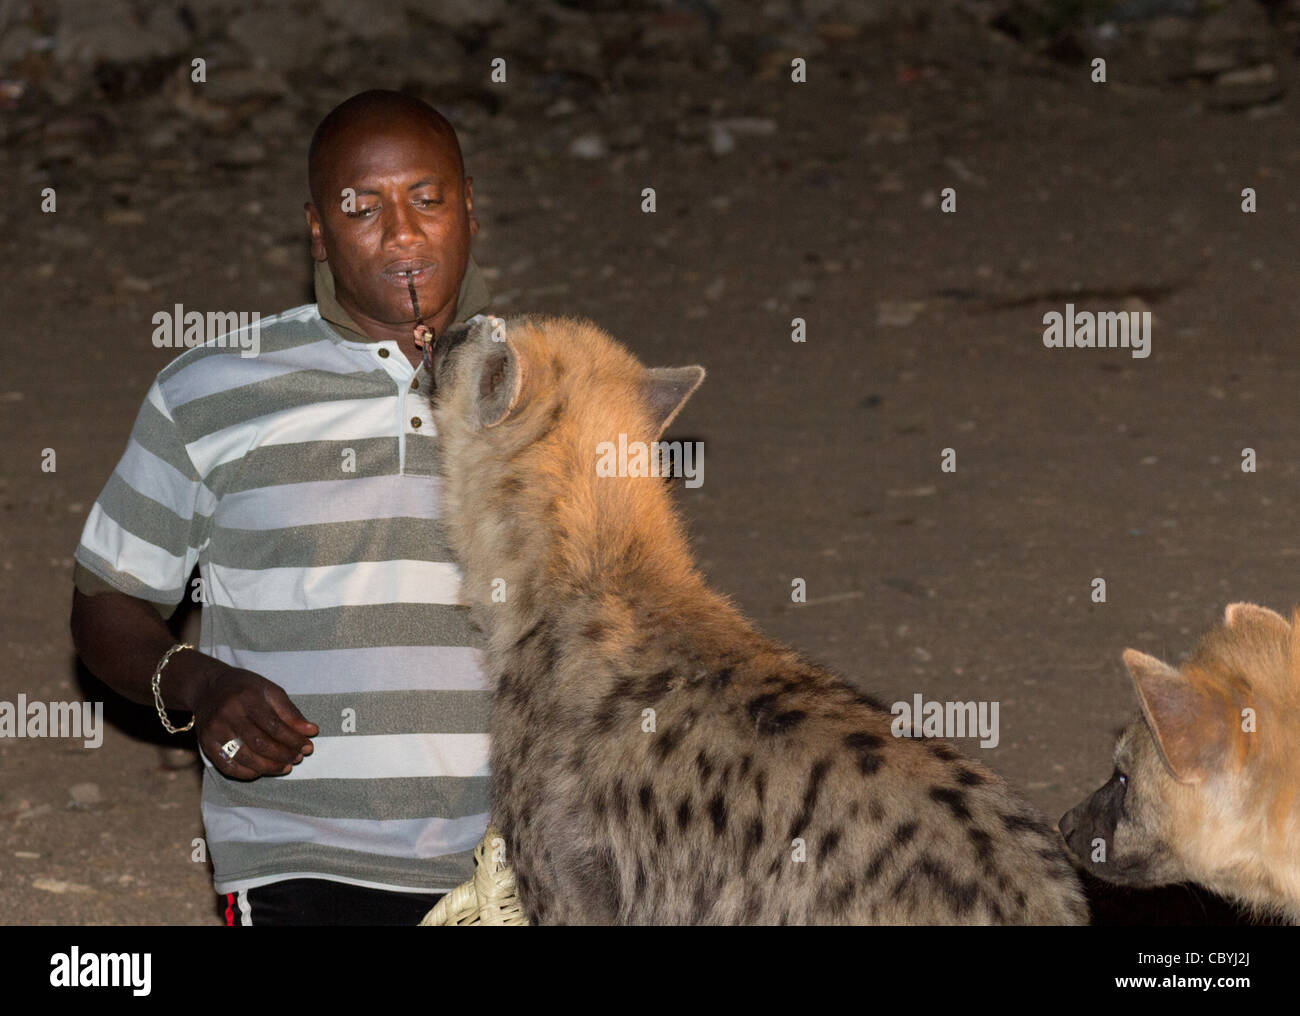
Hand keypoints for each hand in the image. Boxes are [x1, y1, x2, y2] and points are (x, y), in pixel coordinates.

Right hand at [185, 659, 318, 779]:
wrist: (207, 687)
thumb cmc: (245, 688)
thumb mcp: (270, 691)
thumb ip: (290, 712)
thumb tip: (311, 731)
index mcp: (248, 698)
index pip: (275, 726)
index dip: (293, 739)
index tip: (308, 746)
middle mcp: (228, 714)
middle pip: (260, 744)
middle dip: (283, 755)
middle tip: (298, 758)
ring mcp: (214, 730)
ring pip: (244, 757)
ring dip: (268, 767)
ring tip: (285, 767)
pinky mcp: (205, 743)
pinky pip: (226, 765)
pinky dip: (245, 773)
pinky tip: (261, 771)